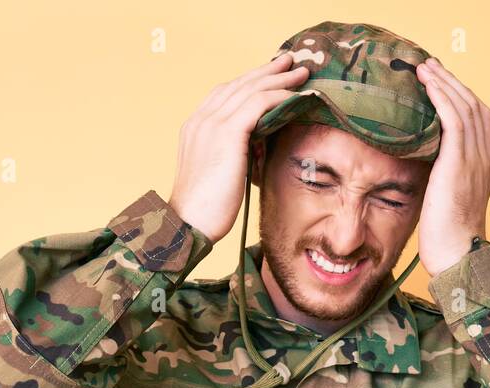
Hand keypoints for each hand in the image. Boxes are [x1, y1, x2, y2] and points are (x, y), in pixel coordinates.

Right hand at [167, 52, 308, 243]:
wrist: (189, 224)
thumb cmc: (206, 211)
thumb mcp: (220, 174)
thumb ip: (234, 155)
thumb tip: (259, 148)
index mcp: (195, 128)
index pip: (225, 94)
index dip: (249, 82)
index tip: (271, 76)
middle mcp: (201, 120)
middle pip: (238, 85)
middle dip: (266, 71)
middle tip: (289, 62)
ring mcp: (211, 124)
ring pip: (250, 89)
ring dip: (278, 79)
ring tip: (301, 72)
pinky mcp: (226, 134)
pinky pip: (258, 104)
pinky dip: (280, 96)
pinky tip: (297, 95)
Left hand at [414, 58, 489, 275]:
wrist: (458, 256)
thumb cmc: (447, 238)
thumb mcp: (445, 201)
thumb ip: (440, 178)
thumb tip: (420, 168)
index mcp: (482, 165)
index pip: (477, 119)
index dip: (460, 97)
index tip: (439, 84)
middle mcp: (482, 158)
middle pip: (474, 106)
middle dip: (451, 83)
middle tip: (430, 67)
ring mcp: (473, 159)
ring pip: (465, 107)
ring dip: (444, 83)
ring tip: (424, 69)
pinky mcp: (459, 163)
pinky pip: (454, 120)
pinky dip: (442, 98)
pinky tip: (428, 86)